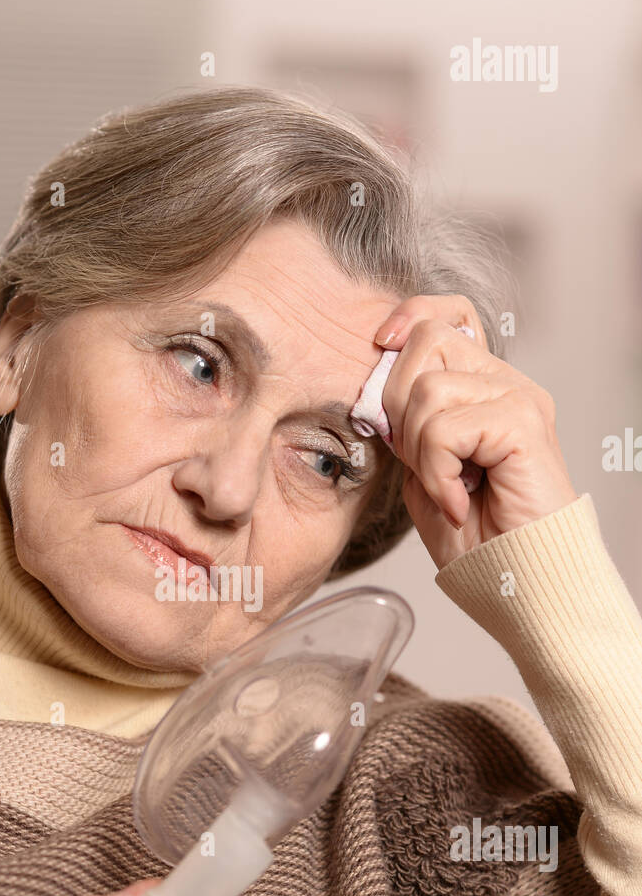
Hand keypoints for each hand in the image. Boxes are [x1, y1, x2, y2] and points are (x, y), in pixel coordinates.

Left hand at [371, 294, 576, 569]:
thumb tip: (372, 389)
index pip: (446, 316)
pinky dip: (438, 472)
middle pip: (426, 342)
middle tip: (419, 462)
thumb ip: (405, 425)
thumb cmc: (475, 536)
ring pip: (428, 388)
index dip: (409, 318)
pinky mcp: (522, 423)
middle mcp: (505, 383)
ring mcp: (518, 398)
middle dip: (397, 406)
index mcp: (483, 386)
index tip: (379, 345)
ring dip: (419, 450)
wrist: (518, 579)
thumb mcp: (422, 470)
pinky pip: (445, 428)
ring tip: (445, 487)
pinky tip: (459, 500)